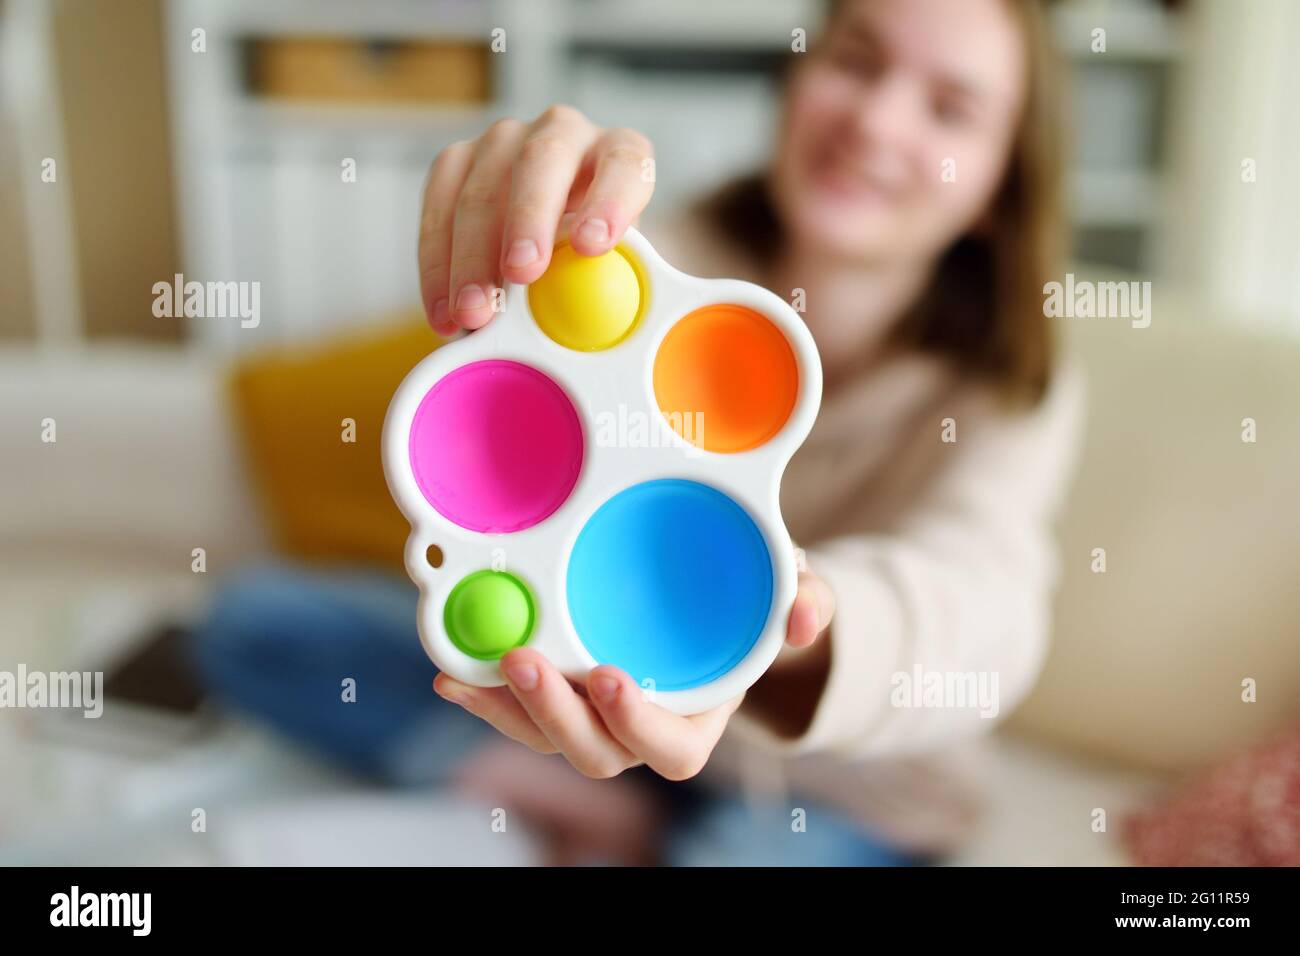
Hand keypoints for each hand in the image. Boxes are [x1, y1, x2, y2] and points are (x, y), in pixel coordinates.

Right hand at [418, 105, 655, 335]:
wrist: (550, 254)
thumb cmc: (592, 264)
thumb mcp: (616, 274)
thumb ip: (615, 288)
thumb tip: (606, 327)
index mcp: (618, 153)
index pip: (625, 163)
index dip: (609, 200)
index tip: (592, 246)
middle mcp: (561, 134)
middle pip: (543, 161)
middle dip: (528, 219)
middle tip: (522, 272)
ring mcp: (503, 143)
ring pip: (481, 189)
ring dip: (472, 258)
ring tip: (473, 313)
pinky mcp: (455, 164)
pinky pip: (437, 208)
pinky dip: (437, 266)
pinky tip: (443, 310)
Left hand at [433, 568, 835, 780]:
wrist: (722, 604)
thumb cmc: (756, 605)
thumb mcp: (795, 593)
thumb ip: (807, 603)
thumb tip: (806, 618)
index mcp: (700, 719)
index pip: (671, 749)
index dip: (638, 724)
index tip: (610, 677)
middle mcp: (641, 729)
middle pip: (595, 751)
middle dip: (554, 714)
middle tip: (521, 661)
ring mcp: (594, 717)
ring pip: (546, 736)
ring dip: (504, 709)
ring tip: (467, 672)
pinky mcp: (561, 697)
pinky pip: (517, 710)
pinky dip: (482, 694)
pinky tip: (451, 671)